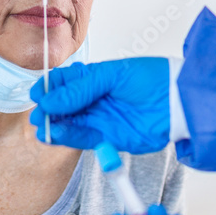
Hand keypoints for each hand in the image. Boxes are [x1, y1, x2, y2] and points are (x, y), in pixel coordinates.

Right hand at [29, 57, 169, 153]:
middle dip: (48, 109)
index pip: (65, 82)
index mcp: (95, 78)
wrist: (178, 102)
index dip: (50, 88)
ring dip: (55, 125)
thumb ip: (81, 89)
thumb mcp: (112, 75)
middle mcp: (95, 99)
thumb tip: (51, 99)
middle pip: (64, 105)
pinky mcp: (108, 138)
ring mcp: (100, 119)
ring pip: (70, 123)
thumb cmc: (151, 80)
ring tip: (43, 126)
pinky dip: (68, 137)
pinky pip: (82, 138)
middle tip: (38, 113)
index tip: (37, 92)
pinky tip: (56, 133)